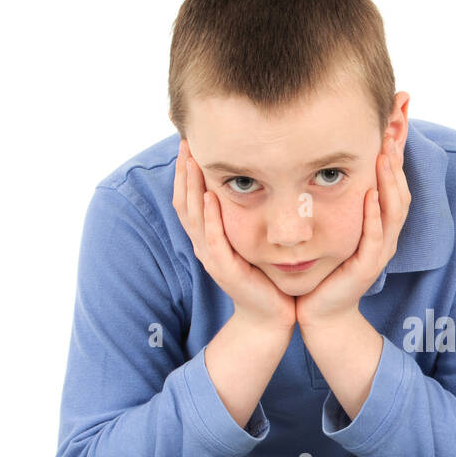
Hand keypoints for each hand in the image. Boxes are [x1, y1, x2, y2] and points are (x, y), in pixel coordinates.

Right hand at [173, 138, 295, 331]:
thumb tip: (250, 185)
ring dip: (192, 186)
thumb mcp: (250, 241)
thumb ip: (244, 217)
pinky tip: (210, 196)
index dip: (186, 172)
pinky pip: (214, 239)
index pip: (188, 199)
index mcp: (208, 238)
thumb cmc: (265, 278)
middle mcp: (204, 246)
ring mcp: (212, 258)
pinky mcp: (225, 270)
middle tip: (185, 140)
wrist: (271, 316)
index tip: (189, 142)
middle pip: (184, 202)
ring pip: (194, 217)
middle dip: (184, 171)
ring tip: (192, 159)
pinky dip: (210, 218)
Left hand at [296, 135, 410, 329]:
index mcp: (380, 223)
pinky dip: (374, 215)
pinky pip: (376, 238)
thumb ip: (336, 200)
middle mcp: (386, 235)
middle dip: (397, 158)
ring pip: (394, 210)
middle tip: (394, 127)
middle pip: (401, 189)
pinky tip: (369, 195)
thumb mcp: (333, 228)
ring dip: (389, 181)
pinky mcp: (367, 268)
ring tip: (385, 154)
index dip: (396, 151)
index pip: (394, 181)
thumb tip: (322, 164)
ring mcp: (380, 251)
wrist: (321, 312)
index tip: (393, 120)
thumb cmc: (325, 269)